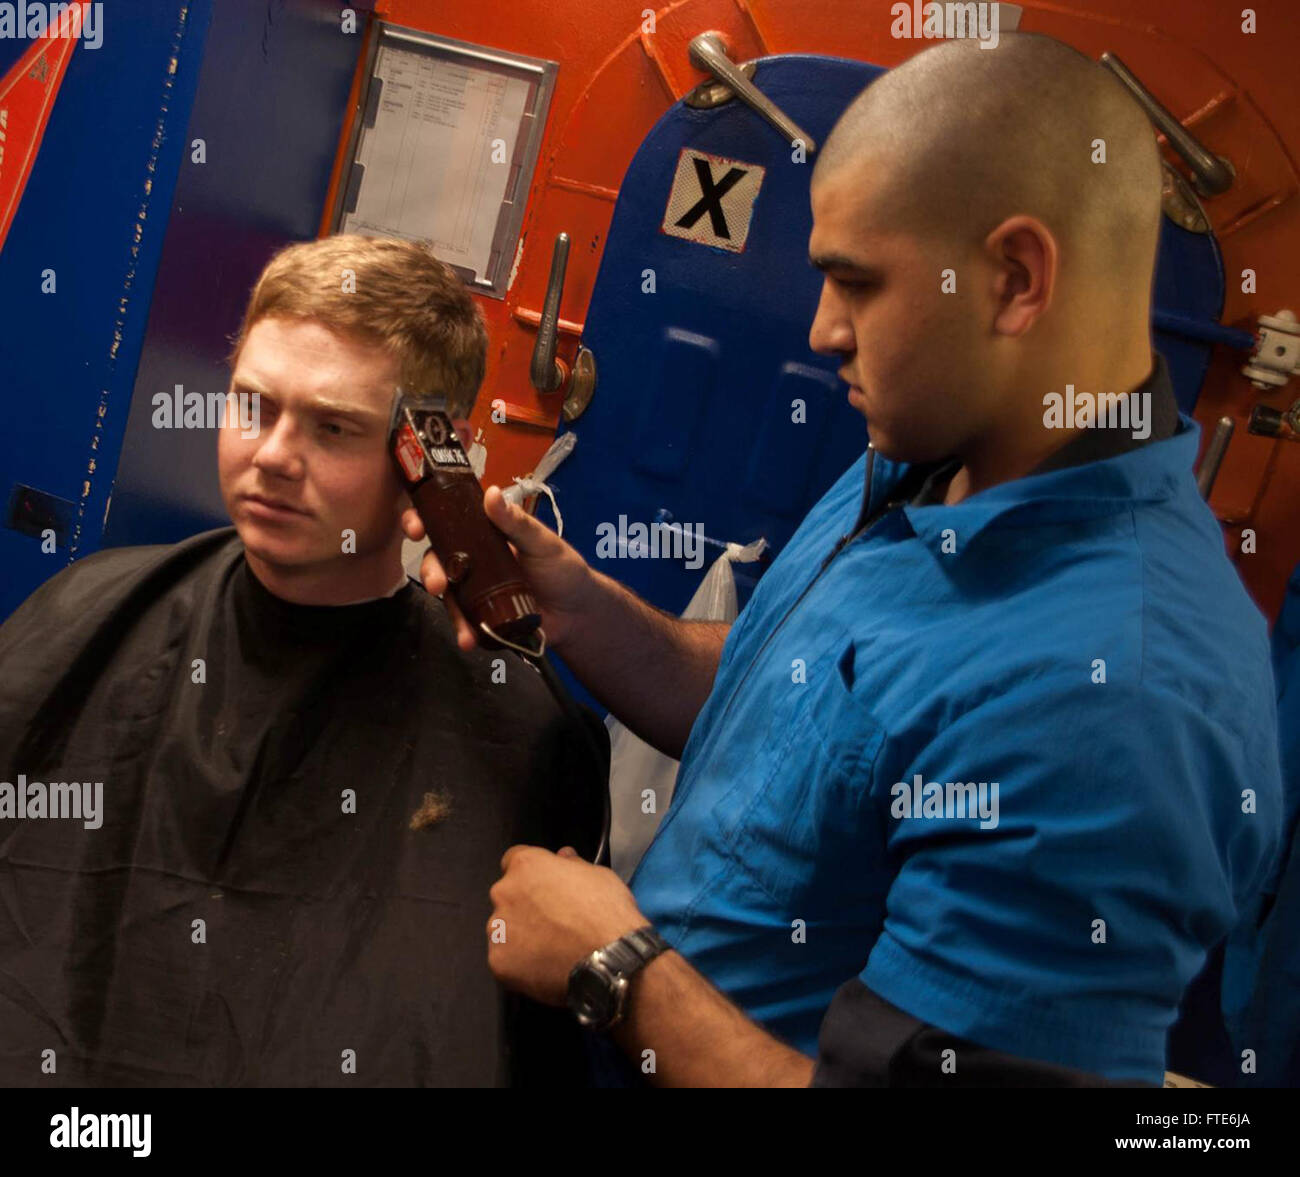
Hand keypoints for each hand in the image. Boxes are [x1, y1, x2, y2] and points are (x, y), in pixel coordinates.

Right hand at [402, 485, 595, 652]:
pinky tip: (468, 640)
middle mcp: (473, 559)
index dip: (423, 520)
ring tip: (457, 621)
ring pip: (447, 594)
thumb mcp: (543, 542)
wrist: (578, 613)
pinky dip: (463, 631)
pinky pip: (464, 622)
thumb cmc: (562, 568)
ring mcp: (475, 589)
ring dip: (446, 607)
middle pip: (438, 559)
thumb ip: (517, 522)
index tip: (415, 526)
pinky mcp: (481, 616)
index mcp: (484, 534)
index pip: (447, 522)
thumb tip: (490, 493)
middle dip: (430, 570)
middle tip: (436, 583)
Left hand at [486, 845, 647, 1005]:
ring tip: (550, 948)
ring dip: (519, 935)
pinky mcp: (498, 962)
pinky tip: (544, 967)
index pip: (513, 860)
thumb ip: (572, 864)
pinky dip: (519, 964)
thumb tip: (563, 857)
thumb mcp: (598, 876)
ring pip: (503, 929)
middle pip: (507, 896)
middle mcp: (504, 893)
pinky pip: (504, 959)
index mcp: (527, 866)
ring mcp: (498, 929)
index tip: (543, 886)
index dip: (530, 873)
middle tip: (552, 921)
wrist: (609, 960)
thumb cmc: (606, 914)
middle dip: (524, 905)